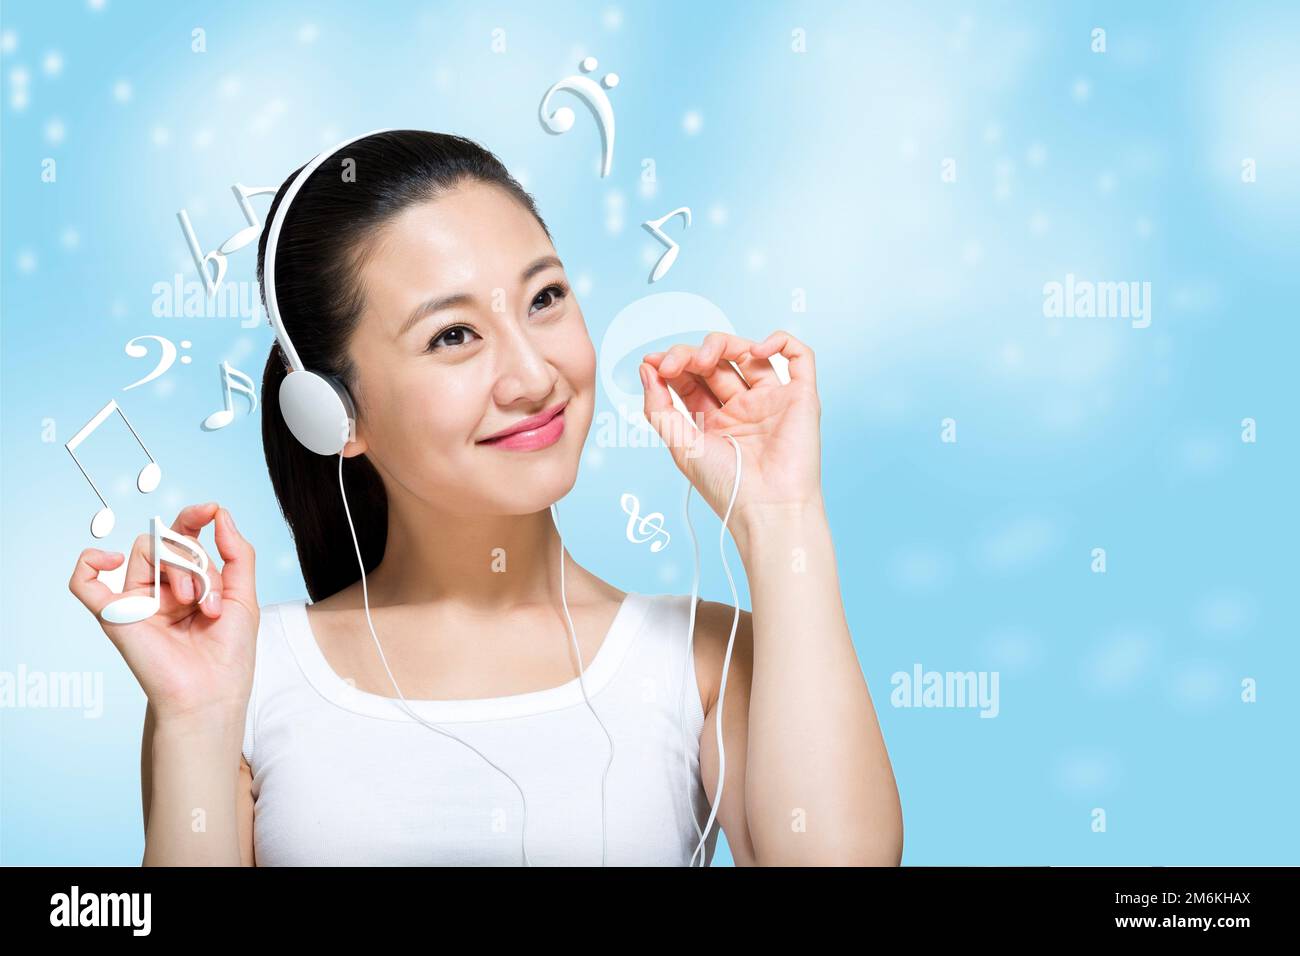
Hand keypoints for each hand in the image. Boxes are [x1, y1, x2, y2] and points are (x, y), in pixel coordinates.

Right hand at [68, 503, 258, 724]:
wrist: (213, 692)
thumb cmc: (229, 652)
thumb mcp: (243, 594)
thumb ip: (236, 552)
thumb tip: (220, 513)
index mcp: (189, 580)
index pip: (183, 534)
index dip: (194, 516)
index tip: (211, 510)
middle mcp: (160, 587)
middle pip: (169, 540)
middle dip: (198, 562)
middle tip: (212, 601)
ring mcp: (136, 599)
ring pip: (145, 549)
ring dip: (178, 569)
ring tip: (196, 605)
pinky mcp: (114, 616)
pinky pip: (83, 581)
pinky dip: (89, 562)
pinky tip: (111, 559)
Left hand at [639, 330, 823, 532]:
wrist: (767, 509)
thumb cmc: (727, 488)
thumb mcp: (680, 446)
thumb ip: (659, 407)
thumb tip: (646, 369)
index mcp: (713, 422)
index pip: (690, 379)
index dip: (671, 365)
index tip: (651, 362)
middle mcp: (742, 408)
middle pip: (715, 363)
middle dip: (689, 355)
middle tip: (671, 363)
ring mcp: (771, 400)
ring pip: (748, 352)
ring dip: (721, 345)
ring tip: (703, 358)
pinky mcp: (801, 397)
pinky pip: (799, 356)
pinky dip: (779, 341)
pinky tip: (756, 350)